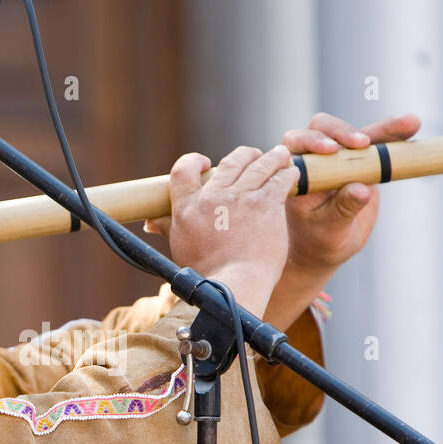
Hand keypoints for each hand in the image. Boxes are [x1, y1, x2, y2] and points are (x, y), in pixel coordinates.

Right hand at [148, 145, 298, 315]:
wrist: (232, 287)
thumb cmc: (206, 274)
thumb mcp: (180, 246)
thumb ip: (167, 227)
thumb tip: (150, 222)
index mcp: (188, 206)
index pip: (183, 169)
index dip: (196, 161)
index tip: (208, 163)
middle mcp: (213, 197)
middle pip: (231, 161)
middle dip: (246, 156)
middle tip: (255, 157)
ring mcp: (240, 198)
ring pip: (260, 164)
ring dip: (272, 158)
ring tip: (281, 156)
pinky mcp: (266, 205)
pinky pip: (279, 179)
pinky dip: (287, 173)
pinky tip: (292, 174)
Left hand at [279, 111, 420, 273]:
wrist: (329, 247)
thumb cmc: (320, 240)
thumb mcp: (331, 229)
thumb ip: (343, 209)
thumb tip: (361, 190)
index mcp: (297, 172)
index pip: (297, 143)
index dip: (312, 141)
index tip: (332, 150)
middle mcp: (314, 158)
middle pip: (323, 128)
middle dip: (344, 131)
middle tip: (362, 144)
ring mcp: (339, 157)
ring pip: (357, 134)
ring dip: (382, 127)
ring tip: (409, 123)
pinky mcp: (361, 160)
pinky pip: (379, 143)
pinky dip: (396, 135)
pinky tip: (413, 124)